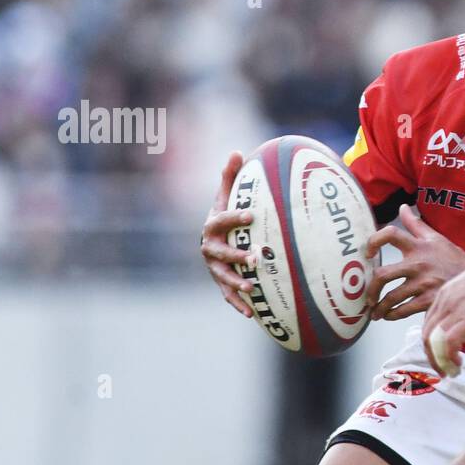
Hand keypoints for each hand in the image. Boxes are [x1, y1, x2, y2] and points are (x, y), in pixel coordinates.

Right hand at [200, 151, 255, 317]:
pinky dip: (237, 304)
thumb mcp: (225, 197)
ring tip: (251, 287)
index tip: (251, 215)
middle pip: (220, 253)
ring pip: (223, 276)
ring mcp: (214, 268)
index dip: (234, 217)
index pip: (221, 220)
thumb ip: (230, 177)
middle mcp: (209, 248)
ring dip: (235, 283)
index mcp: (212, 226)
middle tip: (255, 256)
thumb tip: (238, 151)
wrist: (212, 240)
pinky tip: (251, 313)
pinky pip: (227, 295)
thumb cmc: (224, 217)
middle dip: (236, 255)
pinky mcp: (220, 283)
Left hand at [366, 204, 464, 320]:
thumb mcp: (437, 239)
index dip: (374, 241)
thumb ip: (416, 224)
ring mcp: (423, 283)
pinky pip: (403, 310)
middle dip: (370, 288)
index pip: (391, 235)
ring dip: (379, 307)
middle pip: (382, 274)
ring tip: (376, 311)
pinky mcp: (429, 300)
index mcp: (419, 246)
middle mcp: (418, 264)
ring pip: (391, 297)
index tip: (367, 253)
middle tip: (367, 295)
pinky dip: (393, 315)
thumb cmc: (455, 260)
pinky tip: (390, 315)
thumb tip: (402, 208)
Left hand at [421, 260, 464, 375]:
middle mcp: (445, 301)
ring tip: (450, 372)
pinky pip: (449, 344)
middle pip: (426, 335)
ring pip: (433, 341)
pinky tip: (458, 364)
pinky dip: (449, 358)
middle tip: (443, 370)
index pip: (428, 323)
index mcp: (446, 293)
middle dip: (432, 356)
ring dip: (439, 361)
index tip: (440, 355)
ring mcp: (456, 309)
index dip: (431, 344)